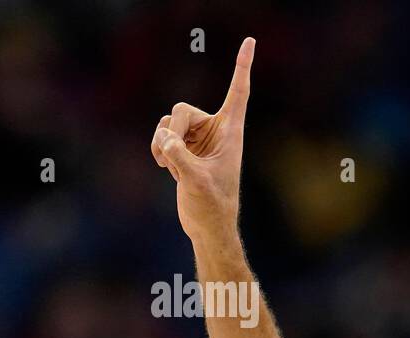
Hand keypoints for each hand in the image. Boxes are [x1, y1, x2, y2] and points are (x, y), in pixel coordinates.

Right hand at [150, 37, 254, 248]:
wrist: (207, 225)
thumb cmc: (211, 206)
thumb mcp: (196, 181)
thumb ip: (181, 156)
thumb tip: (167, 139)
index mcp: (231, 133)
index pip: (238, 93)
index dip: (242, 66)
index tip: (250, 41)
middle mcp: (216, 131)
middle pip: (182, 110)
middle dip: (172, 131)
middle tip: (173, 156)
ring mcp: (199, 139)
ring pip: (168, 122)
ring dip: (163, 143)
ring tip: (171, 166)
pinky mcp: (184, 148)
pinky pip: (162, 134)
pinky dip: (158, 148)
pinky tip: (165, 167)